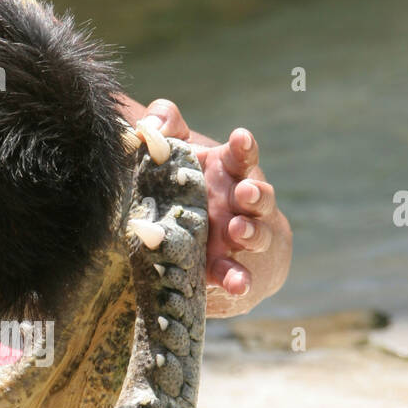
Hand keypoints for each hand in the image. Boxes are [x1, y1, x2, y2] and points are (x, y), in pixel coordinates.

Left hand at [136, 98, 291, 314]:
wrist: (214, 238)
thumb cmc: (196, 188)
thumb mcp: (182, 157)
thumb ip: (168, 131)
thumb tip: (150, 123)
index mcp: (229, 172)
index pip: (241, 156)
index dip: (243, 147)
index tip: (240, 138)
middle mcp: (242, 204)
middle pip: (257, 194)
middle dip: (254, 193)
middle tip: (244, 191)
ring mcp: (243, 237)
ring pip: (255, 233)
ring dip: (250, 233)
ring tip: (238, 231)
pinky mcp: (232, 269)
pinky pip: (238, 275)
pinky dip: (238, 279)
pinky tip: (237, 284)